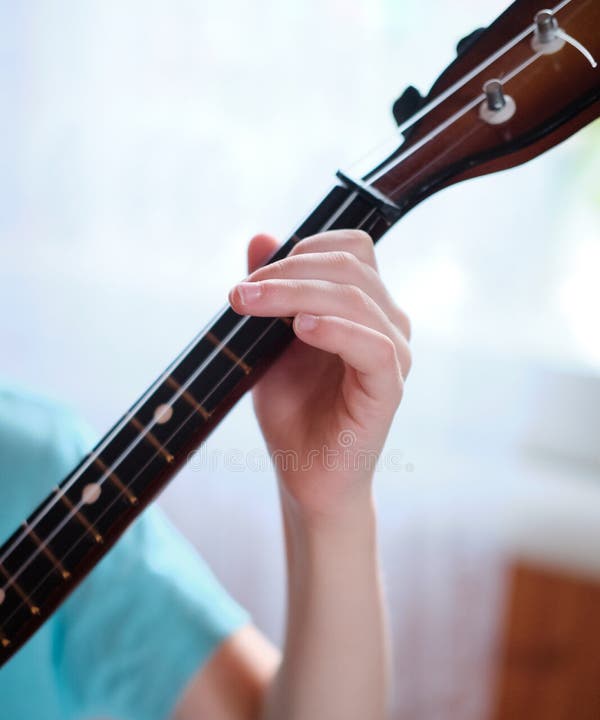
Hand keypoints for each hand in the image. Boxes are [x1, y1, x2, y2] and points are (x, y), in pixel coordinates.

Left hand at [228, 230, 410, 516]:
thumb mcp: (269, 343)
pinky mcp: (389, 389)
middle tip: (240, 295)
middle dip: (287, 273)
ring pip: (356, 298)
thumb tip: (260, 236)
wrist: (303, 474)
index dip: (302, 251)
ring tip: (252, 308)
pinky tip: (300, 331)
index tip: (251, 279)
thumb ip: (270, 293)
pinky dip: (334, 329)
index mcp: (364, 307)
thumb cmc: (293, 411)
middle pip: (349, 266)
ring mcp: (392, 355)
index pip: (351, 249)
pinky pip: (372, 345)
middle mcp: (387, 324)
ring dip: (296, 295)